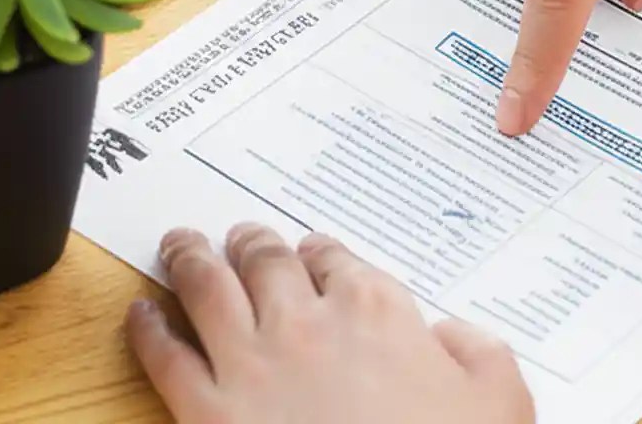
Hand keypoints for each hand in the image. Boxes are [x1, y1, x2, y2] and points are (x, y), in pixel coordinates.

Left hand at [125, 225, 532, 423]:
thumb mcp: (500, 395)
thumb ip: (478, 348)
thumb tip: (451, 334)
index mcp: (375, 309)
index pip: (333, 257)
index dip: (316, 249)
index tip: (309, 250)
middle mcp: (307, 321)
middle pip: (264, 260)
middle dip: (247, 241)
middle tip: (236, 235)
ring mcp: (252, 364)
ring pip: (207, 288)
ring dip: (190, 257)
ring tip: (179, 243)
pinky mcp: (208, 413)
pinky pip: (165, 356)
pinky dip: (148, 328)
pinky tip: (141, 312)